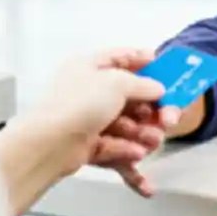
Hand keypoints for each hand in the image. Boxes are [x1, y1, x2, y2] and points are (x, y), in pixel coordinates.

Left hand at [27, 51, 164, 179]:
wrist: (49, 145)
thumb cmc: (78, 105)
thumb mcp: (117, 83)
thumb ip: (143, 84)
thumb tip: (158, 88)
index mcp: (89, 66)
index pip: (121, 57)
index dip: (144, 61)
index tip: (166, 69)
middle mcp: (88, 91)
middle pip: (129, 97)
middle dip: (150, 110)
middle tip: (167, 118)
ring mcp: (88, 119)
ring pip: (125, 125)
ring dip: (142, 135)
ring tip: (151, 141)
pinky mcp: (88, 145)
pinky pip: (115, 148)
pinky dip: (127, 155)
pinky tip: (138, 159)